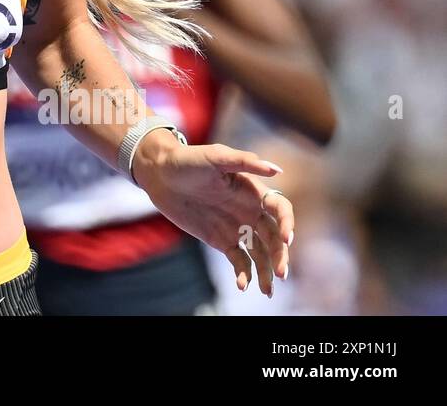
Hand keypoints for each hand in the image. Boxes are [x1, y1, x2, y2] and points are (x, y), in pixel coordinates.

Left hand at [133, 133, 292, 296]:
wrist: (160, 174)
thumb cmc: (189, 159)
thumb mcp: (215, 156)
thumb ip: (243, 161)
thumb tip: (276, 169)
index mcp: (253, 192)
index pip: (280, 209)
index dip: (286, 223)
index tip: (285, 239)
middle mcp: (250, 212)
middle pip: (274, 237)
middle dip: (281, 255)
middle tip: (281, 273)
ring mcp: (237, 228)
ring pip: (261, 253)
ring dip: (267, 271)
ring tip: (268, 291)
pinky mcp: (221, 241)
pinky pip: (239, 261)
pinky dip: (244, 274)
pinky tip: (242, 285)